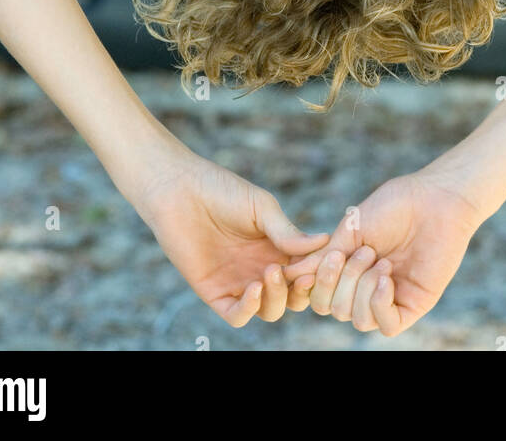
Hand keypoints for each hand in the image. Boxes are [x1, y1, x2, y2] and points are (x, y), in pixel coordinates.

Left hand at [131, 140, 329, 326]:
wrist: (179, 190)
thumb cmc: (221, 190)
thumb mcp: (261, 207)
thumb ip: (287, 231)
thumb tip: (323, 242)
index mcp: (278, 247)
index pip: (307, 270)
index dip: (318, 271)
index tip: (326, 263)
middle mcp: (261, 268)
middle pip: (293, 297)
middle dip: (302, 291)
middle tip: (301, 275)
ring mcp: (239, 282)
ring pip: (270, 310)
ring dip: (278, 298)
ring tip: (271, 273)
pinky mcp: (215, 292)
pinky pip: (237, 315)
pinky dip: (250, 309)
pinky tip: (254, 287)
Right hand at [283, 170, 483, 336]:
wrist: (434, 199)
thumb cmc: (394, 206)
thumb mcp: (351, 230)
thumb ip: (324, 255)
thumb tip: (290, 274)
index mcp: (349, 270)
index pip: (320, 296)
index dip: (312, 286)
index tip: (317, 264)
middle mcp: (366, 288)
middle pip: (334, 308)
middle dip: (342, 280)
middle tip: (364, 251)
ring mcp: (389, 298)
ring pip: (356, 319)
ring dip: (362, 288)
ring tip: (381, 261)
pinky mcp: (413, 305)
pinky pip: (385, 325)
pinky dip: (378, 303)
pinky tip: (386, 278)